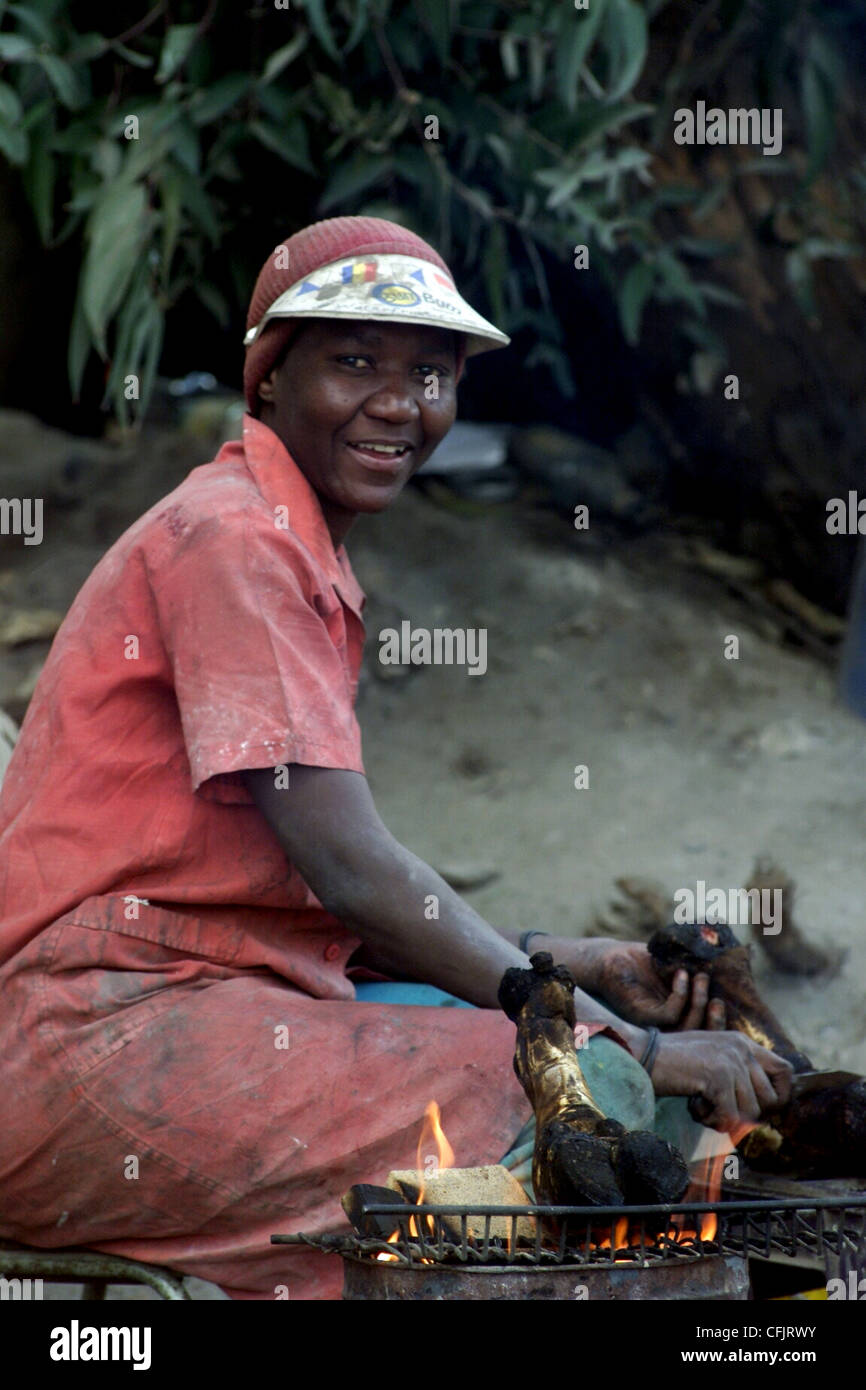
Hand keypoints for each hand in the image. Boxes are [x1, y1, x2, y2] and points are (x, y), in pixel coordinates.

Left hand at [593, 941, 726, 1029]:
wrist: (613, 958)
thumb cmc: (644, 964)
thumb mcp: (677, 971)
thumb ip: (699, 977)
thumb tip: (730, 973)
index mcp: (678, 1022)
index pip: (705, 1035)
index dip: (720, 1025)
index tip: (729, 1003)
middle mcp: (667, 1028)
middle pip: (700, 1039)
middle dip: (714, 1022)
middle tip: (719, 1000)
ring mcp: (654, 1025)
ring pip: (687, 1028)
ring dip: (698, 1003)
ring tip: (702, 977)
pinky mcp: (643, 1015)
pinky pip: (670, 1013)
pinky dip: (680, 995)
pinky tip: (680, 974)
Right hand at [652, 1031, 793, 1132]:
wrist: (642, 1055)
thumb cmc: (672, 1063)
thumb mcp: (711, 1059)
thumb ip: (736, 1076)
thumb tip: (760, 1112)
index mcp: (742, 1043)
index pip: (785, 1071)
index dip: (780, 1096)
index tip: (763, 1111)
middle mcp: (741, 1049)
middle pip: (770, 1100)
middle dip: (747, 1115)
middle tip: (719, 1110)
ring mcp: (730, 1061)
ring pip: (750, 1113)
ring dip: (726, 1119)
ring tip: (702, 1107)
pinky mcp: (718, 1076)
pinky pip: (731, 1117)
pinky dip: (712, 1121)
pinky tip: (695, 1109)